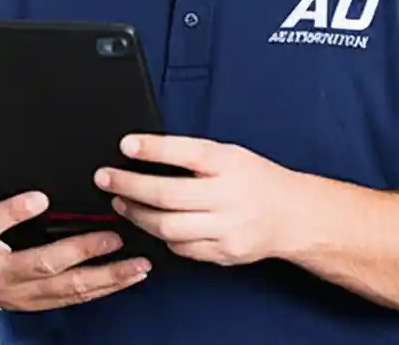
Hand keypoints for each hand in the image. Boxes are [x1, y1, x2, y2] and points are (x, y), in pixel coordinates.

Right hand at [0, 183, 151, 310]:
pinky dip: (102, 288)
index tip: (39, 198)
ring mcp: (16, 292)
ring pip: (65, 288)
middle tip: (113, 237)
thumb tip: (0, 162)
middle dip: (81, 251)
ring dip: (104, 276)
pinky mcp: (31, 302)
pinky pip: (71, 299)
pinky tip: (125, 278)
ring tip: (136, 264)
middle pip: (41, 263)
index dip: (12, 212)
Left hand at [94, 135, 310, 266]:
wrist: (293, 216)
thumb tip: (141, 151)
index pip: (186, 153)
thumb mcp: (229, 155)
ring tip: (121, 202)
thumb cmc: (254, 180)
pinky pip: (181, 248)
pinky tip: (153, 224)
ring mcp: (227, 228)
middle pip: (168, 195)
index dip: (153, 148)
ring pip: (168, 227)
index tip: (125, 145)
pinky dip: (162, 236)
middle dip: (129, 186)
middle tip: (105, 179)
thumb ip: (192, 156)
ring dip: (137, 215)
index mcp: (229, 164)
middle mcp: (228, 196)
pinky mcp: (224, 253)